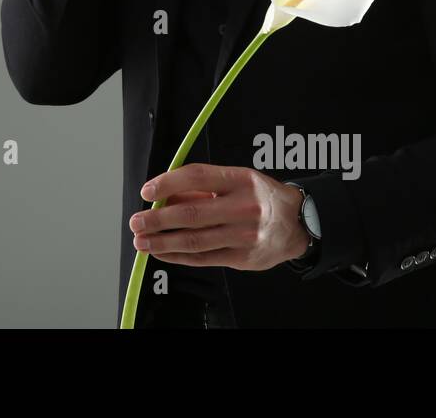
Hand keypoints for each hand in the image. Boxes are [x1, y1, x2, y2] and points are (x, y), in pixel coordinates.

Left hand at [129, 164, 309, 270]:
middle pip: (192, 213)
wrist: (300, 223)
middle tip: (136, 221)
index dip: (167, 183)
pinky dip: (178, 256)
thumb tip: (163, 196)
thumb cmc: (261, 197)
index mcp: (241, 180)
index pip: (196, 177)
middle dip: (158, 219)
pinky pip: (203, 258)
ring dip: (162, 241)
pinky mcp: (243, 258)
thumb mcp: (236, 181)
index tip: (147, 191)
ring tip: (141, 240)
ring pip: (195, 240)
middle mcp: (243, 207)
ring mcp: (244, 235)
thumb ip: (201, 189)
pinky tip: (161, 252)